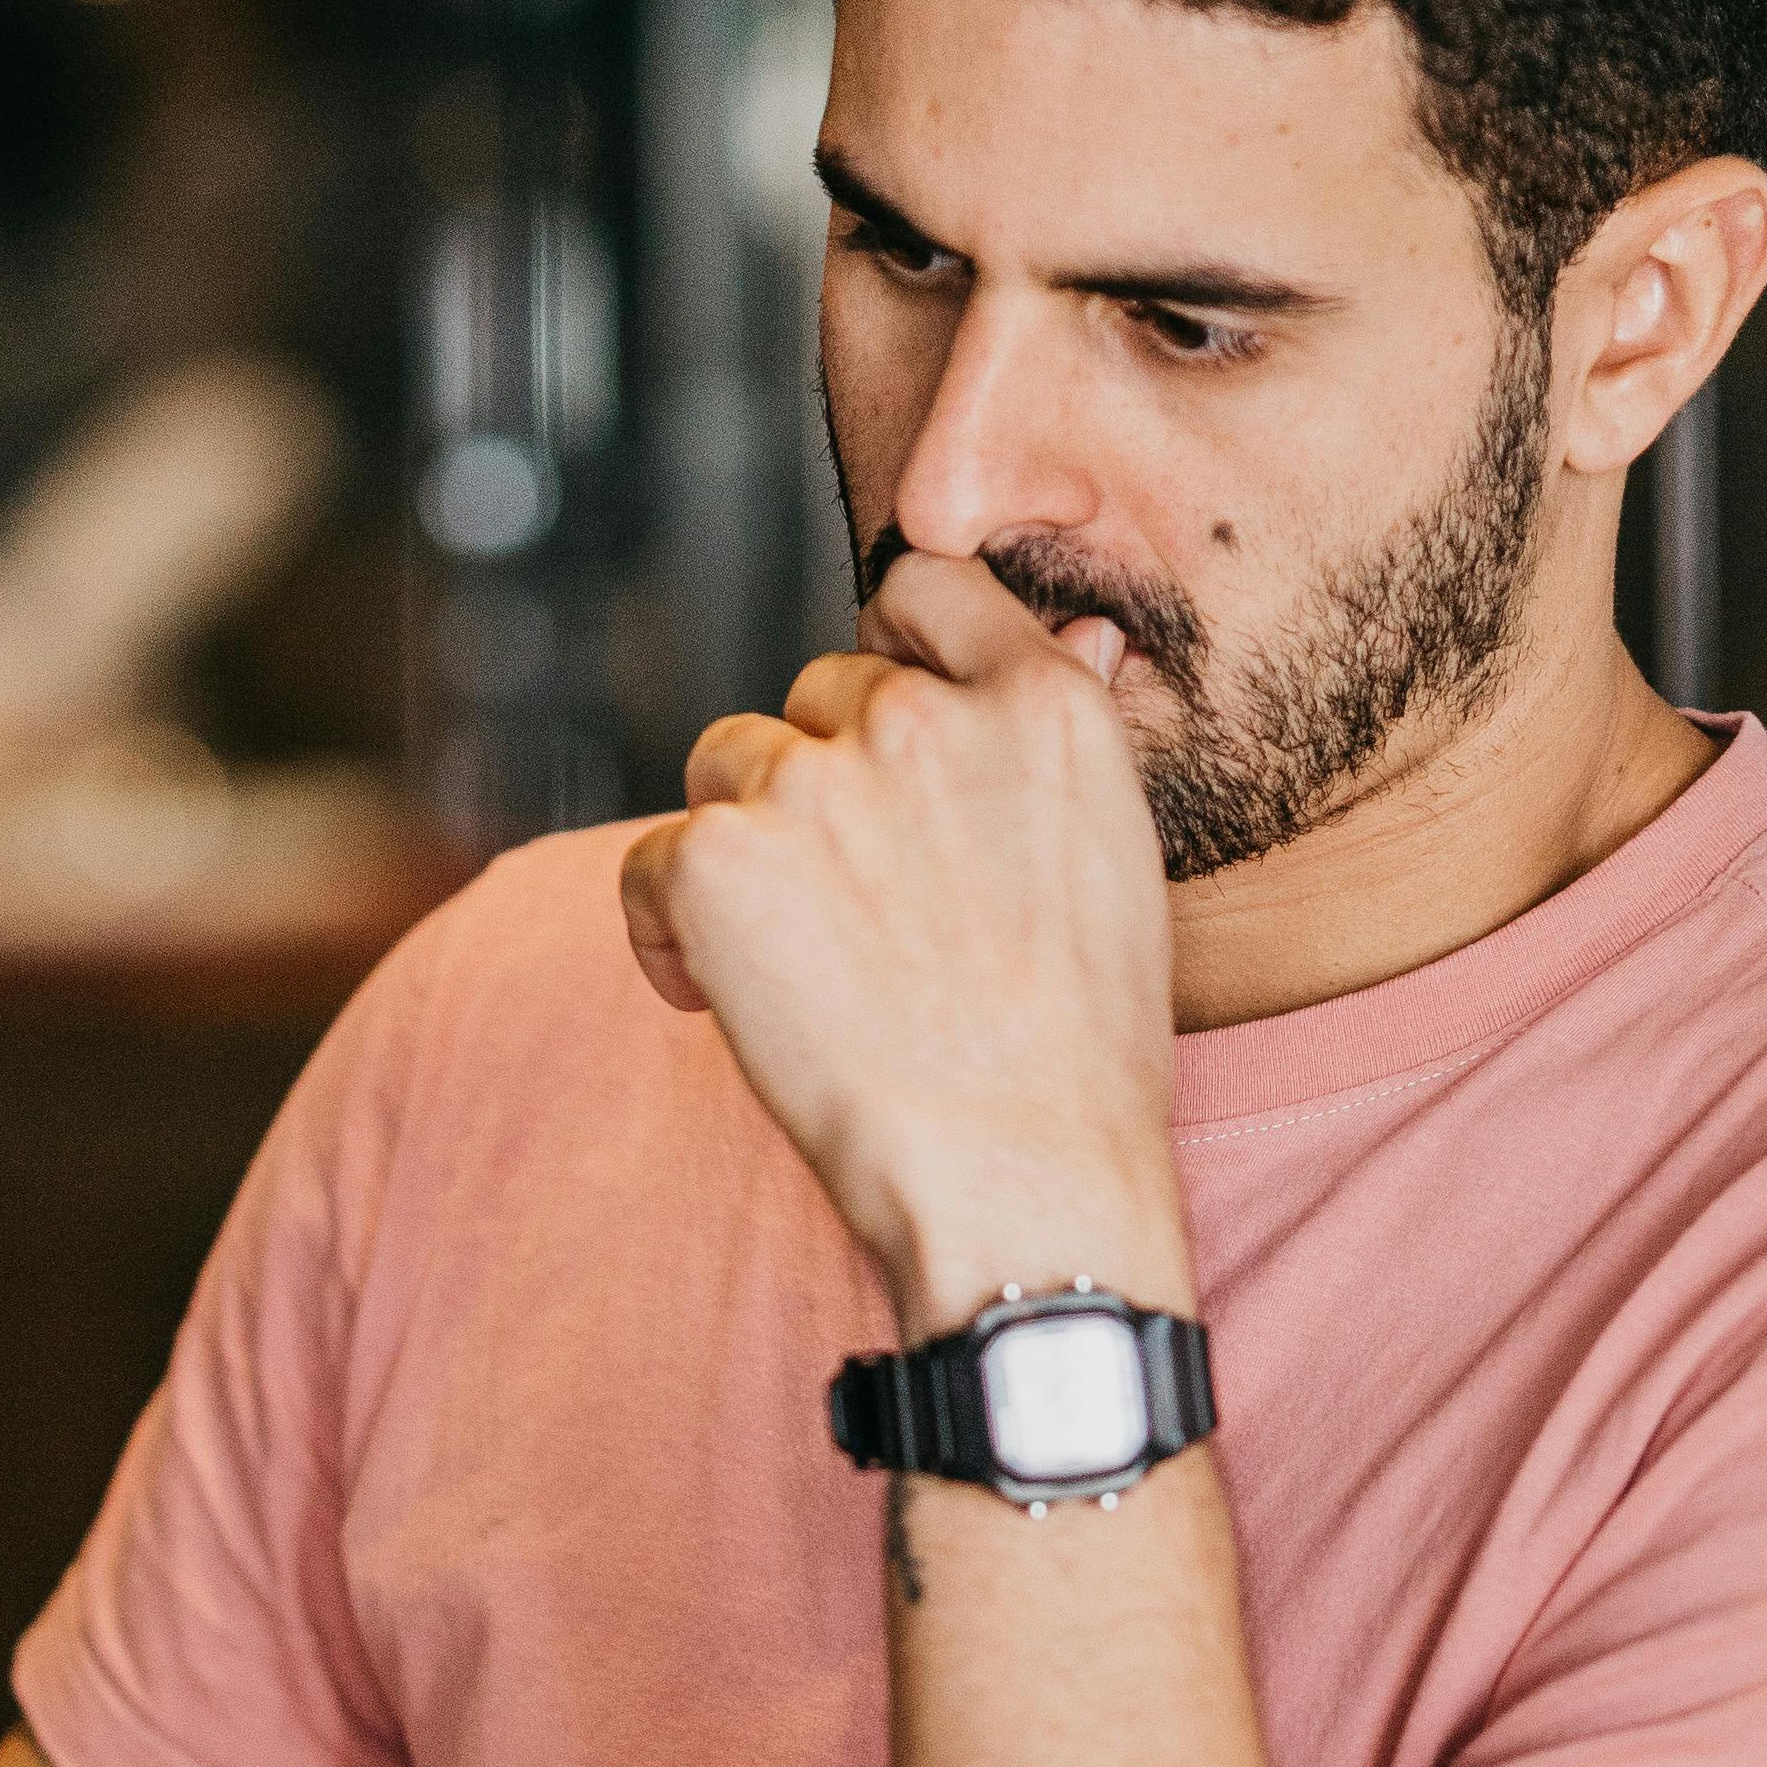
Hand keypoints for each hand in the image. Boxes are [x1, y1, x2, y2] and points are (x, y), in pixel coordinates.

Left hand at [618, 554, 1192, 1334]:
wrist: (1022, 1179)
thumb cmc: (1079, 1051)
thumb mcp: (1114, 857)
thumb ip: (1062, 733)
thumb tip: (1075, 630)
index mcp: (1041, 705)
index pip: (926, 587)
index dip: (892, 650)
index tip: (887, 734)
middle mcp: (925, 718)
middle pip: (815, 692)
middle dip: (822, 782)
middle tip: (863, 913)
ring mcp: (816, 783)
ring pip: (728, 766)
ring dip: (745, 848)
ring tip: (802, 966)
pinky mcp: (719, 858)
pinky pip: (652, 859)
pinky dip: (670, 929)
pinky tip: (726, 1001)